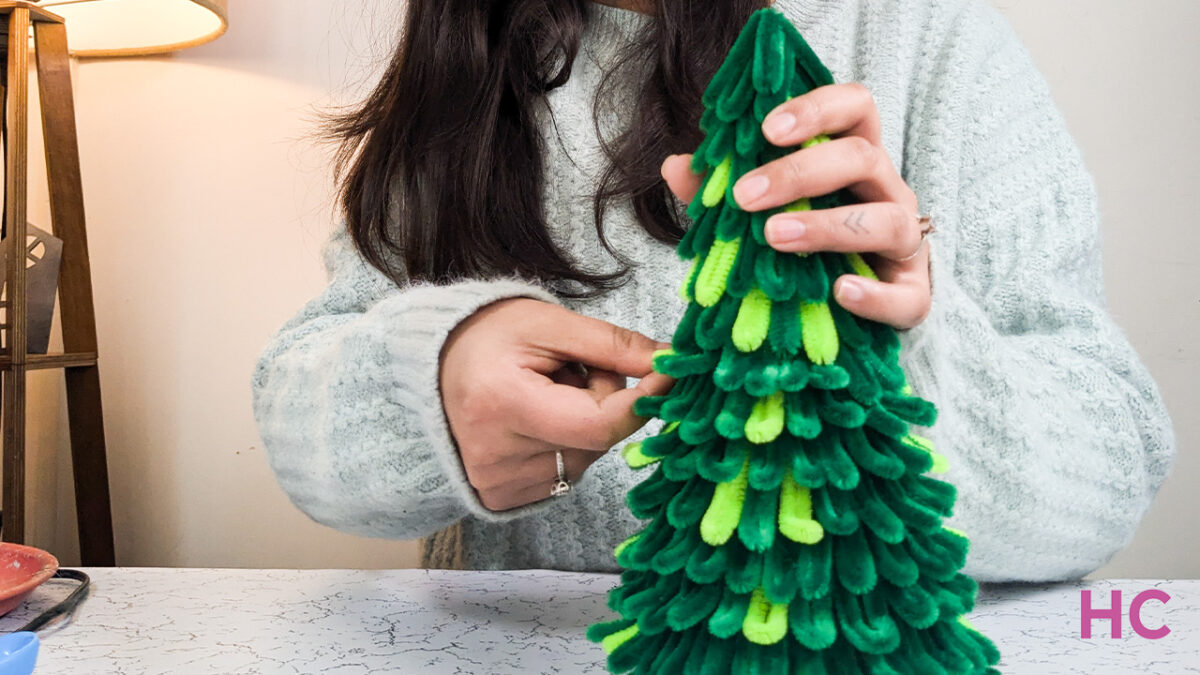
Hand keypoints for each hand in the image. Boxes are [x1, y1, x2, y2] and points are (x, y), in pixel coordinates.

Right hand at [439, 298, 673, 511]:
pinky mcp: (501, 500)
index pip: (599, 423)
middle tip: (573, 370)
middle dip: (605, 402)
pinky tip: (537, 422)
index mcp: (504, 404)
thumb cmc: (489, 337)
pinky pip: (566, 476)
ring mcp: (497, 485)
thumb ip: (612, 346)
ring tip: (546, 395)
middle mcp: (496, 457)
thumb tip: (669, 365)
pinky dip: (566, 447)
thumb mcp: (550, 324)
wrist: (430, 368)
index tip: (666, 373)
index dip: (641, 401)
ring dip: (585, 426)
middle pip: (596, 440)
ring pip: (586, 459)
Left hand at [661, 82, 931, 329]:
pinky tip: (838, 292)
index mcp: (852, 160)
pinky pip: (904, 297)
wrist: (841, 313)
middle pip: (864, 157)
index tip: (766, 129)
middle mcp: (886, 192)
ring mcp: (904, 244)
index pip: (855, 108)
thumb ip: (720, 191)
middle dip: (801, 172)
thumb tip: (676, 166)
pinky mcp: (912, 296)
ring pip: (887, 221)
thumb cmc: (802, 249)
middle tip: (746, 196)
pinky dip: (872, 296)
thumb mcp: (759, 214)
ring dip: (828, 226)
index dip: (816, 109)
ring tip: (775, 237)